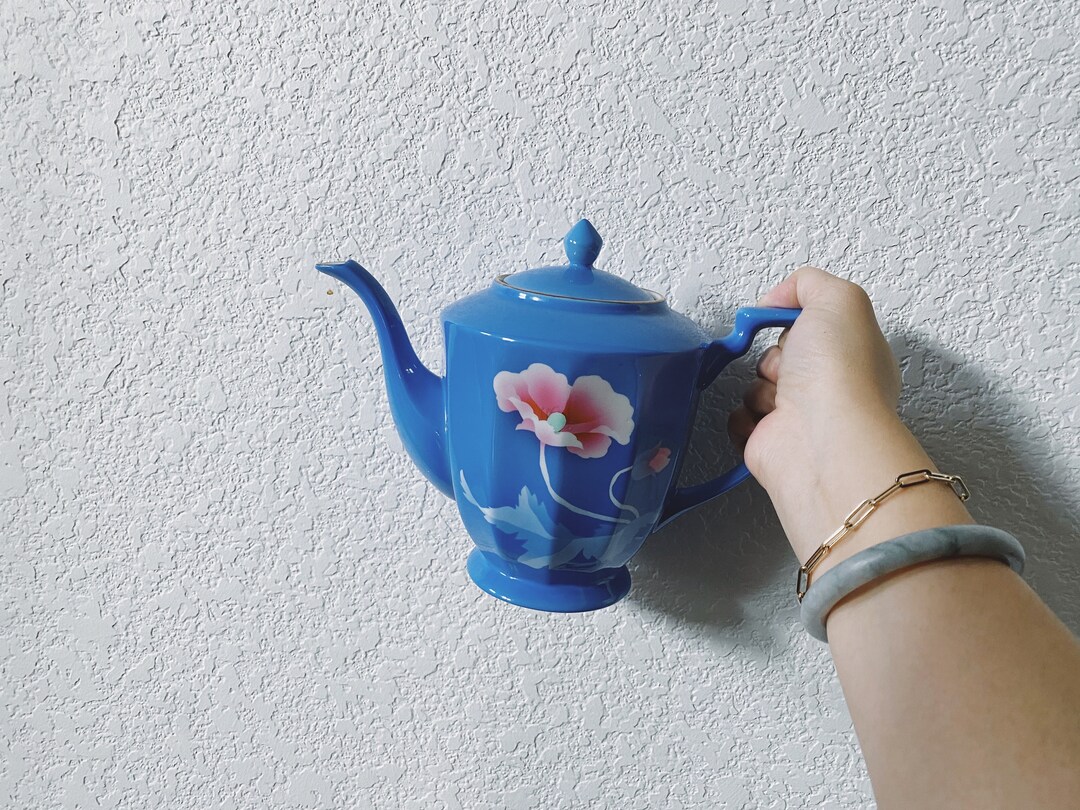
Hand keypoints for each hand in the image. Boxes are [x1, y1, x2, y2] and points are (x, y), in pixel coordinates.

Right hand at [729, 267, 971, 565]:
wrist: (820, 437)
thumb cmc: (840, 374)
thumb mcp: (838, 298)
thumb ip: (809, 283)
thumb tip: (778, 297)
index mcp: (854, 355)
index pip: (813, 326)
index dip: (794, 318)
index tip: (784, 317)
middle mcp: (831, 388)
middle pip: (780, 355)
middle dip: (775, 355)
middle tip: (789, 366)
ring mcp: (802, 418)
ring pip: (756, 386)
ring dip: (759, 387)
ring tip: (780, 398)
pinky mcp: (772, 444)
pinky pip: (739, 420)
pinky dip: (743, 418)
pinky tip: (764, 419)